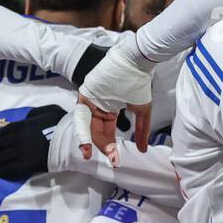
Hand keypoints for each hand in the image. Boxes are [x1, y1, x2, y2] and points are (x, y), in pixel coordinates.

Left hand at [0, 105, 67, 179]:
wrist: (68, 140)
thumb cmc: (62, 124)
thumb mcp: (49, 110)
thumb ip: (35, 113)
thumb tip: (28, 117)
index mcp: (22, 125)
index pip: (2, 131)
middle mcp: (16, 139)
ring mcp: (19, 153)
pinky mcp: (25, 166)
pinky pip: (9, 170)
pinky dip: (1, 171)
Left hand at [76, 34, 154, 159]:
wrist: (137, 63)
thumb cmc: (139, 83)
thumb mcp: (142, 110)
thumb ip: (142, 130)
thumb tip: (143, 149)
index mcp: (109, 110)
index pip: (106, 133)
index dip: (111, 146)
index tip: (116, 160)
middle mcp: (98, 107)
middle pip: (95, 131)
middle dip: (101, 146)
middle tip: (110, 158)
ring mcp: (91, 100)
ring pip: (85, 125)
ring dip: (87, 140)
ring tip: (89, 154)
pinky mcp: (85, 94)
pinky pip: (80, 115)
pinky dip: (81, 129)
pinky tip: (86, 141)